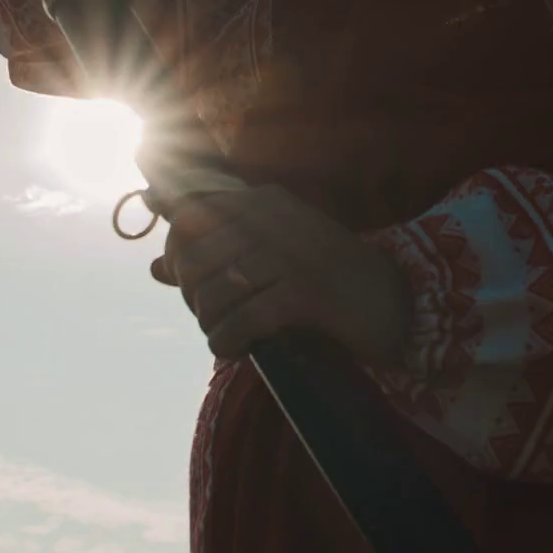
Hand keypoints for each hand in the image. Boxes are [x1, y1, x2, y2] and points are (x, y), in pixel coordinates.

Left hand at [150, 185, 413, 368]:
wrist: (398, 300)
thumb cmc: (329, 280)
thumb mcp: (272, 256)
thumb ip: (215, 255)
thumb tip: (155, 268)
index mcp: (265, 202)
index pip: (190, 213)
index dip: (175, 251)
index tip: (183, 279)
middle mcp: (274, 219)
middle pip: (194, 254)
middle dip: (192, 295)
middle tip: (213, 317)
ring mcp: (290, 253)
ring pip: (215, 289)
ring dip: (211, 323)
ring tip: (226, 336)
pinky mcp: (305, 292)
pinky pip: (243, 319)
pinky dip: (229, 341)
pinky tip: (237, 351)